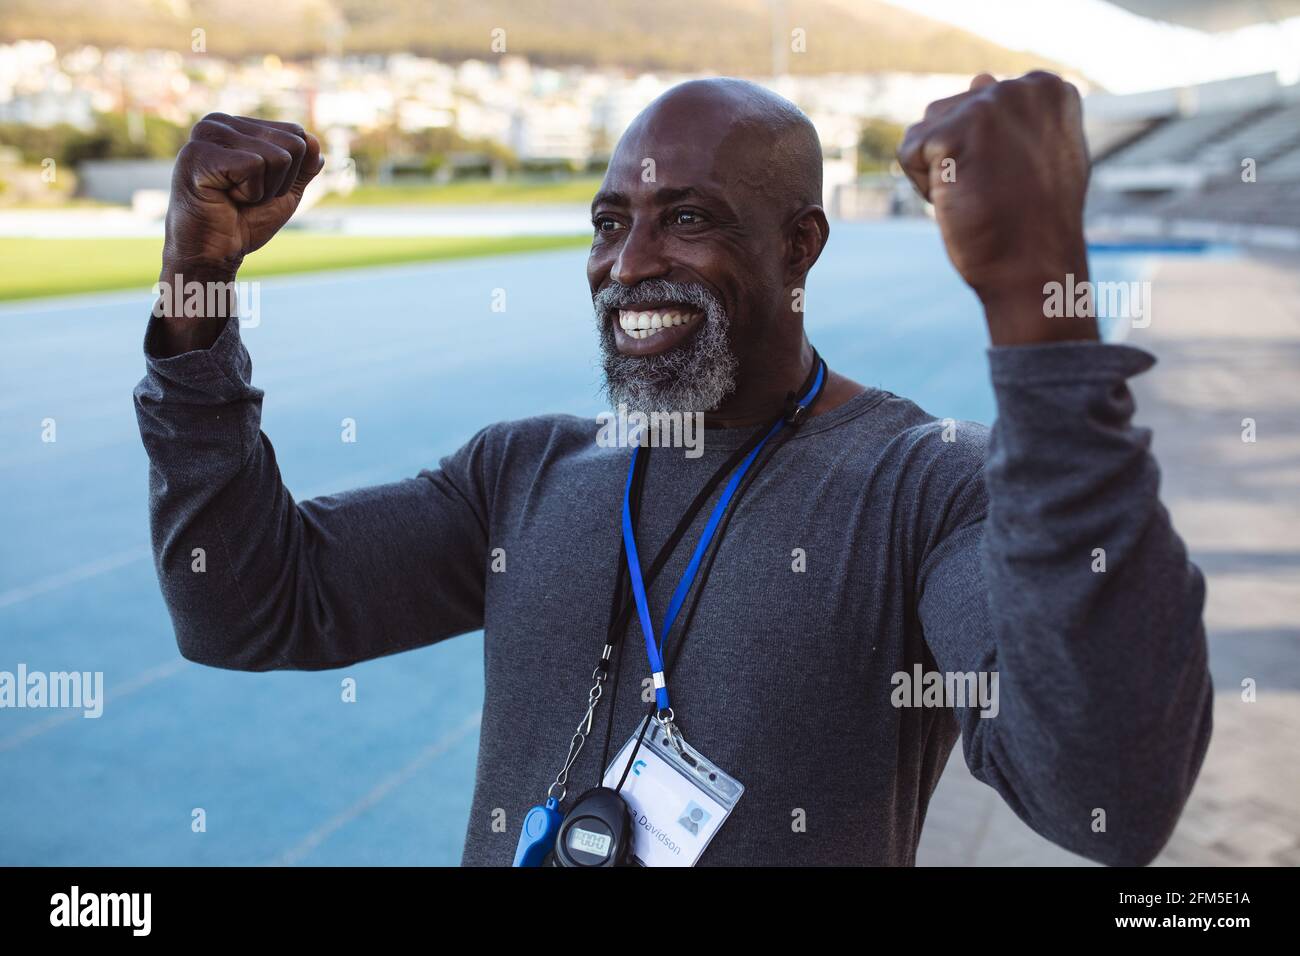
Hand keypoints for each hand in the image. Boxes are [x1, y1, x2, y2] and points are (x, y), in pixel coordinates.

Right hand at [162, 113, 323, 275]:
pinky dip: (250, 193)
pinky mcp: (200, 153)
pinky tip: (224, 198)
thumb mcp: (284, 191)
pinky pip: (255, 166)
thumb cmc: (244, 222)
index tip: (258, 187)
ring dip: (265, 190)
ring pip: (279, 157)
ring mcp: (207, 134)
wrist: (214, 253)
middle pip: (293, 144)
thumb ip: (303, 166)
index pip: (296, 133)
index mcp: (237, 125)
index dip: (290, 173)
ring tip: (234, 197)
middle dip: (280, 182)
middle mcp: (220, 122)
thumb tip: (314, 140)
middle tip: (246, 197)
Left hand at [898, 72, 1095, 344]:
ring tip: (980, 197)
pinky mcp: (953, 131)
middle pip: (947, 114)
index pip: (980, 105)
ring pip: (924, 131)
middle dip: (957, 160)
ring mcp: (988, 104)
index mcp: (1048, 89)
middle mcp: (1021, 87)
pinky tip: (961, 202)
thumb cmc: (1035, 226)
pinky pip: (908, 153)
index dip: (984, 152)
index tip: (1014, 182)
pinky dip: (924, 188)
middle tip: (995, 195)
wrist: (1032, 269)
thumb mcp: (1037, 159)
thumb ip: (1012, 119)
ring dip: (937, 172)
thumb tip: (980, 77)